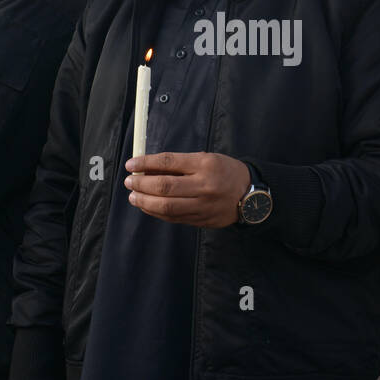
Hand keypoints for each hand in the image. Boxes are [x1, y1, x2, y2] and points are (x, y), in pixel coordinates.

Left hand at [124, 152, 250, 227]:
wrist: (249, 195)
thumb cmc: (225, 172)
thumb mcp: (205, 159)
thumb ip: (178, 164)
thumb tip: (148, 167)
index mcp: (205, 164)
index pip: (169, 162)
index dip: (146, 163)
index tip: (131, 164)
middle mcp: (204, 186)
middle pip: (165, 186)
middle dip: (141, 184)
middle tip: (129, 181)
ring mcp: (203, 205)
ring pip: (166, 206)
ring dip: (145, 201)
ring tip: (133, 196)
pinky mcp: (201, 220)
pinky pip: (173, 217)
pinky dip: (156, 212)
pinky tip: (147, 206)